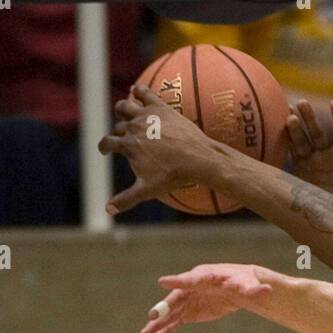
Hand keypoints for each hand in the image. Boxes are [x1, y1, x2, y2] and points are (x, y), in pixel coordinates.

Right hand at [99, 84, 223, 215]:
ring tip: (124, 111)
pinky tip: (136, 90)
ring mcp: (146, 115)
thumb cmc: (172, 176)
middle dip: (118, 131)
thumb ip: (126, 198)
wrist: (196, 158)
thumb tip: (108, 210)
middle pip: (119, 126)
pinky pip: (144, 92)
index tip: (105, 150)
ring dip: (122, 109)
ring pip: (125, 106)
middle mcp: (133, 127)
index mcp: (128, 145)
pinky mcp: (160, 106)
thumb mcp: (148, 189)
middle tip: (122, 136)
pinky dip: (137, 90)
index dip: (104, 147)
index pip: (108, 142)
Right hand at [139, 263, 272, 332]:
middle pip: (174, 300)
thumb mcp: (250, 286)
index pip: (189, 280)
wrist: (240, 287)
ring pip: (169, 316)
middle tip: (152, 316)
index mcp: (204, 277)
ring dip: (156, 327)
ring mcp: (187, 301)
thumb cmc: (245, 282)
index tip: (163, 282)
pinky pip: (173, 325)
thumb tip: (267, 290)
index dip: (177, 281)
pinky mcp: (188, 313)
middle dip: (163, 309)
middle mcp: (191, 288)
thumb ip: (254, 290)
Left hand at [288, 98, 332, 207]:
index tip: (285, 122)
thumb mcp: (310, 207)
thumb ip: (296, 201)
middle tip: (291, 108)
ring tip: (304, 104)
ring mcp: (329, 155)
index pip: (293, 148)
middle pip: (303, 136)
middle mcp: (313, 159)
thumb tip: (271, 200)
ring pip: (318, 132)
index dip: (289, 135)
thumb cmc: (331, 217)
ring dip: (311, 118)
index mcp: (302, 169)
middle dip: (297, 122)